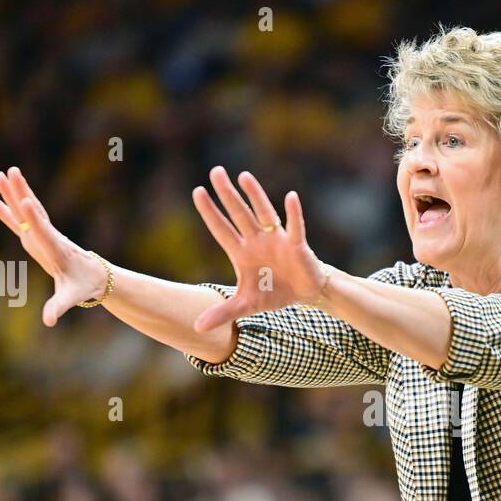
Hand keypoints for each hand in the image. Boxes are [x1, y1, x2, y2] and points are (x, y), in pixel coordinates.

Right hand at [0, 166, 107, 326]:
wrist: (94, 275)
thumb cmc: (82, 286)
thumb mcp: (71, 298)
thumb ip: (58, 307)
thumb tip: (48, 322)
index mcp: (56, 250)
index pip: (45, 232)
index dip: (35, 218)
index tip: (26, 201)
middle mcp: (49, 237)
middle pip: (32, 213)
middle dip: (21, 193)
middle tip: (10, 173)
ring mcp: (42, 234)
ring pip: (26, 210)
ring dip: (13, 192)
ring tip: (1, 173)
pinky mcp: (36, 234)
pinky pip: (20, 218)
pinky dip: (6, 207)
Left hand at [190, 166, 323, 332]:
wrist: (305, 293)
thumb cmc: (274, 293)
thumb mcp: (246, 306)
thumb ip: (222, 313)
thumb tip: (196, 329)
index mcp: (242, 253)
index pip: (222, 229)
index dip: (210, 212)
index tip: (198, 191)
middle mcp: (257, 241)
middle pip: (239, 214)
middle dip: (227, 194)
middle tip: (215, 171)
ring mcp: (276, 240)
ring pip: (263, 213)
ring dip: (255, 195)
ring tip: (244, 176)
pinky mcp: (296, 244)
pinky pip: (294, 226)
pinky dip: (293, 213)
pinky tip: (290, 197)